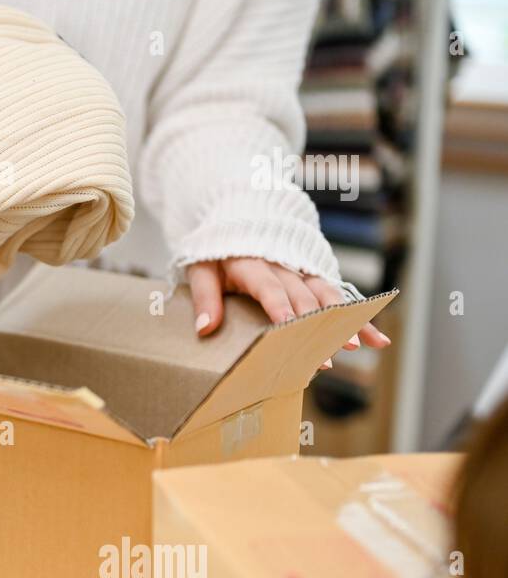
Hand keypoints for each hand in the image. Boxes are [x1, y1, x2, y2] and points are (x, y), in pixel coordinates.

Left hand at [187, 257, 389, 367]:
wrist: (236, 219)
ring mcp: (303, 270)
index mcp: (252, 261)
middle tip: (324, 358)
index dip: (279, 306)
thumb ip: (204, 297)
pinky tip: (378, 340)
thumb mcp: (200, 269)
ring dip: (342, 321)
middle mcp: (283, 265)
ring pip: (327, 295)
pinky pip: (340, 297)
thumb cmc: (216, 253)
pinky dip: (360, 317)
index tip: (288, 327)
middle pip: (303, 297)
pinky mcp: (315, 277)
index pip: (268, 286)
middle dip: (315, 327)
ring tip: (354, 346)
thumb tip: (205, 329)